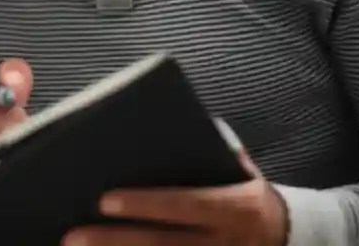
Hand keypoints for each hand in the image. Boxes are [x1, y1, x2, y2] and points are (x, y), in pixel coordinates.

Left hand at [63, 150, 287, 245]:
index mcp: (232, 208)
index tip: (105, 200)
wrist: (286, 237)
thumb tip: (194, 124)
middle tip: (72, 236)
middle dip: (115, 242)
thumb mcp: (244, 171)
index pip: (183, 205)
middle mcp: (222, 244)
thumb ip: (219, 149)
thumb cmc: (248, 195)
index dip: (145, 205)